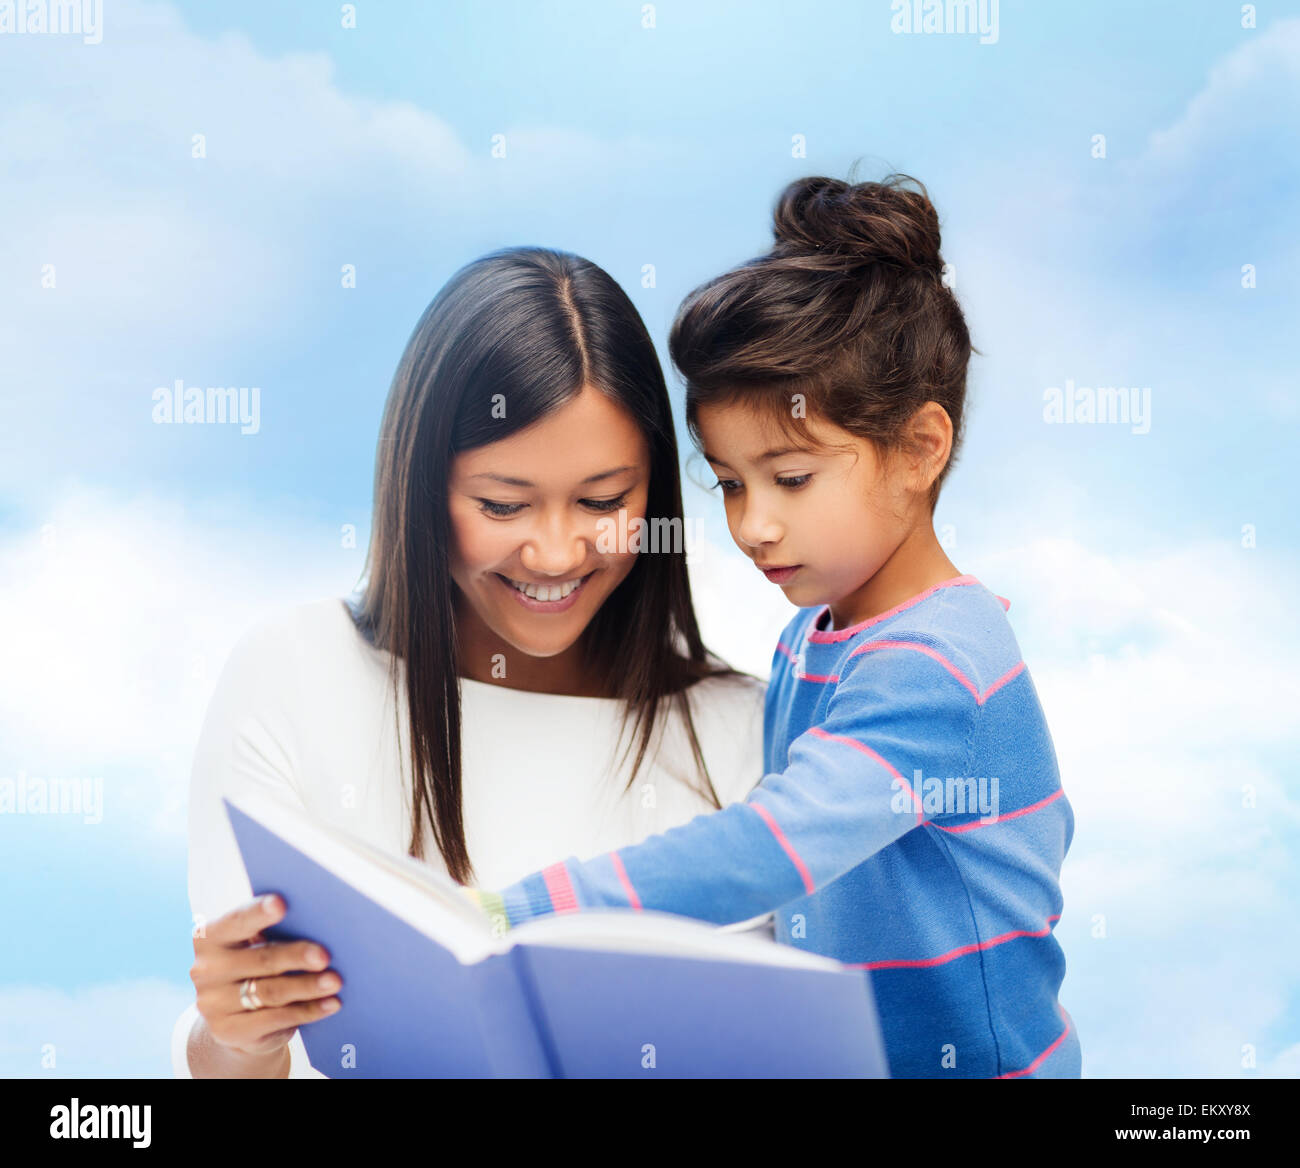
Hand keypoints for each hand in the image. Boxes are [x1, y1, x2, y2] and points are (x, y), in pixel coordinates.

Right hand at [190, 893, 341, 1059]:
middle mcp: (206, 969)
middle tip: (325, 955)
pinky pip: (276, 1019)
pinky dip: (308, 1010)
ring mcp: (213, 1003)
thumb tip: (320, 923)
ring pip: (271, 991)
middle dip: (296, 956)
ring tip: (335, 981)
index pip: (237, 921)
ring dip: (308, 986)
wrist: (236, 1020)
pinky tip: (331, 1003)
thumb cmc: (255, 965)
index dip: (259, 912)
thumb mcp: (255, 946)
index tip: (282, 904)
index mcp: (210, 937)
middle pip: (260, 959)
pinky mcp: (229, 1031)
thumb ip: (275, 933)